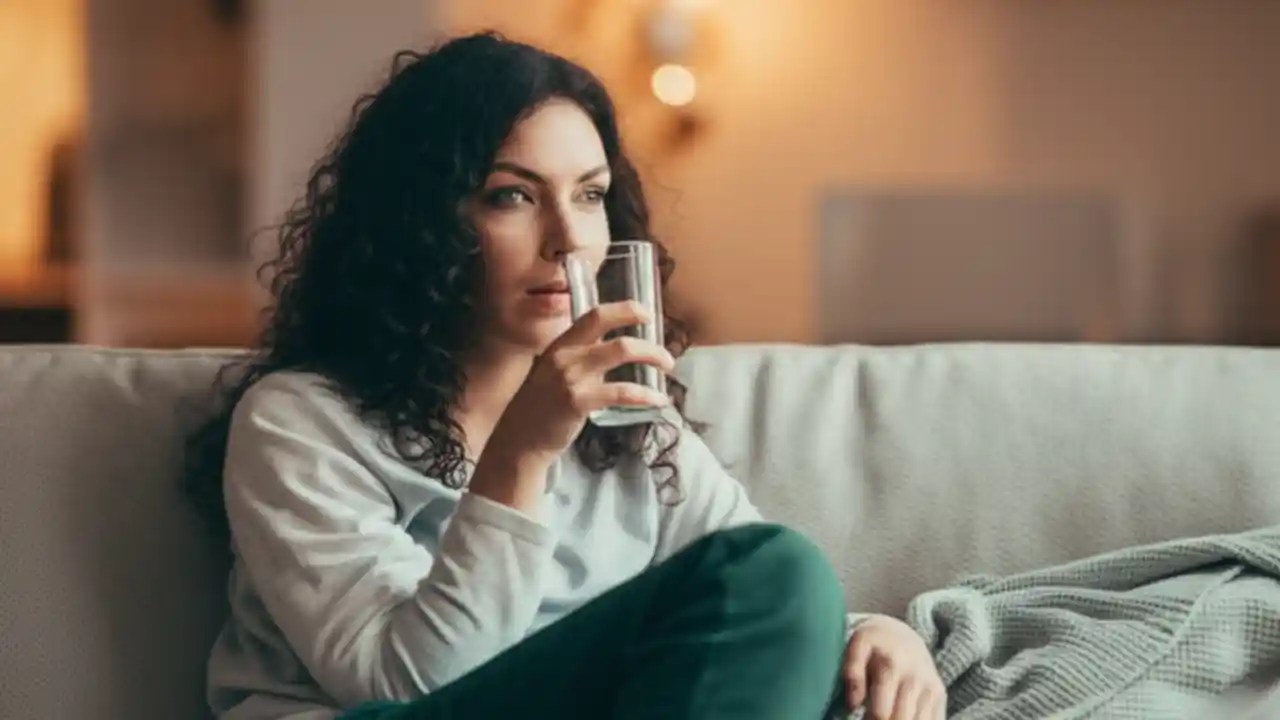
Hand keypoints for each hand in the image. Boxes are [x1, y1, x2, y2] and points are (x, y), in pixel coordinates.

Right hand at [488, 300, 673, 467]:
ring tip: (667, 367)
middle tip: (665, 348)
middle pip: (609, 326)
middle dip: (642, 329)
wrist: (520, 439)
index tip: (645, 312)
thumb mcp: (556, 373)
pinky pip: (621, 391)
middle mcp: (565, 354)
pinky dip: (646, 395)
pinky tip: (659, 401)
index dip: (623, 309)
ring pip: (621, 351)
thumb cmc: (542, 406)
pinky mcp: (578, 401)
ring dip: (652, 356)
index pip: (594, 315)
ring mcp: (571, 376)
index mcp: (561, 344)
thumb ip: (583, 360)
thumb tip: (618, 352)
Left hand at [844, 615, 945, 719]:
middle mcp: (915, 679)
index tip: (862, 716)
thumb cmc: (875, 646)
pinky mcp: (940, 696)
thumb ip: (852, 673)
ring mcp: (931, 689)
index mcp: (891, 667)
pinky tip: (904, 713)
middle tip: (873, 715)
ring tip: (888, 712)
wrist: (904, 636)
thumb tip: (854, 704)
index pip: (881, 713)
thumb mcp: (858, 646)